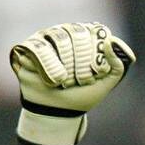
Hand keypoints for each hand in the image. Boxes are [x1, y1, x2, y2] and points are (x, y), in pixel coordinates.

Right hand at [10, 22, 134, 144]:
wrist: (56, 112)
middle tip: (76, 81)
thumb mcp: (104, 84)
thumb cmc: (79, 96)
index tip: (91, 76)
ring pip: (59, 38)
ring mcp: (45, 37)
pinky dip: (47, 67)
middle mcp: (63, 32)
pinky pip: (39, 48)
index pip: (92, 33)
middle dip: (79, 63)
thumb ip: (117, 66)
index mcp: (82, 37)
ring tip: (63, 81)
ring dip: (64, 66)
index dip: (93, 56)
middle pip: (76, 33)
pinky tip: (49, 79)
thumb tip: (111, 42)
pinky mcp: (27, 47)